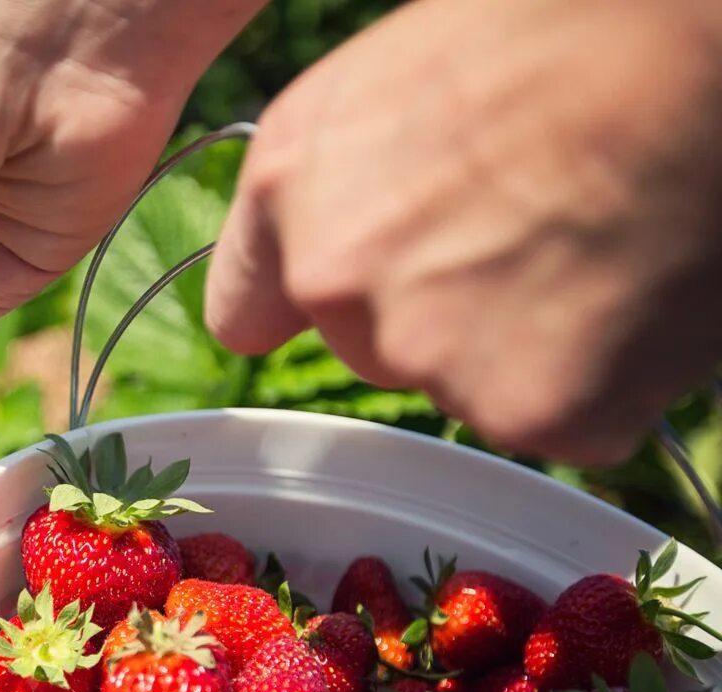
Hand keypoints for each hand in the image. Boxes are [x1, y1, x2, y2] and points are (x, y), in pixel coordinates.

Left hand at [206, 0, 721, 465]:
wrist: (709, 58)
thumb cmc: (579, 27)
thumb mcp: (412, 71)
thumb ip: (352, 170)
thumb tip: (350, 220)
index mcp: (289, 182)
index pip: (246, 309)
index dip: (311, 304)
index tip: (357, 299)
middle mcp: (335, 278)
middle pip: (371, 348)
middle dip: (440, 316)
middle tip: (535, 235)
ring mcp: (428, 353)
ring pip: (467, 386)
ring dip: (527, 348)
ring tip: (600, 247)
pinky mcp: (530, 409)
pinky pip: (561, 421)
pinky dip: (604, 384)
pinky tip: (639, 298)